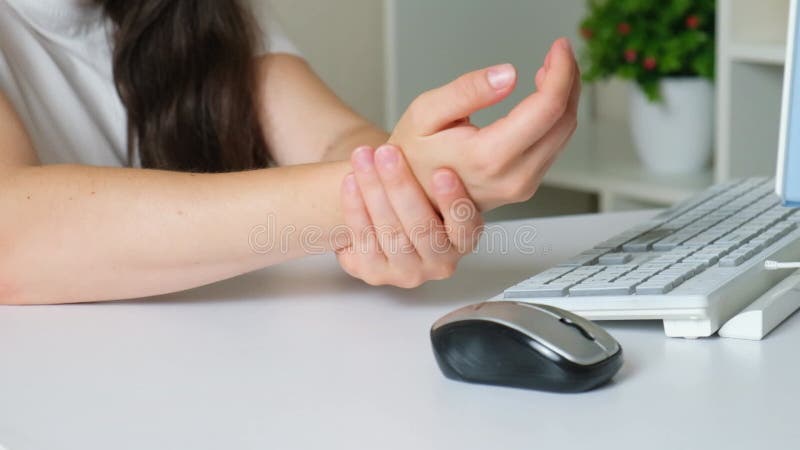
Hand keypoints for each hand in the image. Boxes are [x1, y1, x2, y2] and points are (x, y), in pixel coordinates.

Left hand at [336, 144, 482, 287]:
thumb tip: (457, 126)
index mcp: (463, 239)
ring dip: (374, 192)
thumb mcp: (436, 181)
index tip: (442, 172)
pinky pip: (363, 240)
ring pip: (391, 233)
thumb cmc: (416, 193)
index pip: (465, 226)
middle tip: (387, 153)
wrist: (381, 213)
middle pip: (421, 228)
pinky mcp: (376, 274)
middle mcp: (440, 262)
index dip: (453, 201)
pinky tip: (351, 182)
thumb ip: (445, 167)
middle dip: (401, 186)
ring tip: (364, 158)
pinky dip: (354, 208)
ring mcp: (407, 272)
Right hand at [390, 38, 579, 210]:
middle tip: (557, 53)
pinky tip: (541, 99)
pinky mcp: (524, 187)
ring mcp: (521, 187)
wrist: (408, 194)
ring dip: (564, 98)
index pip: (546, 109)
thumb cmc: (412, 154)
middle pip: (563, 121)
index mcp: (488, 157)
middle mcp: (512, 178)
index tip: (559, 48)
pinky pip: (553, 147)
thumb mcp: (426, 113)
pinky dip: (554, 117)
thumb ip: (467, 91)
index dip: (561, 73)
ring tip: (549, 71)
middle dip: (568, 81)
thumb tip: (508, 74)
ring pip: (563, 135)